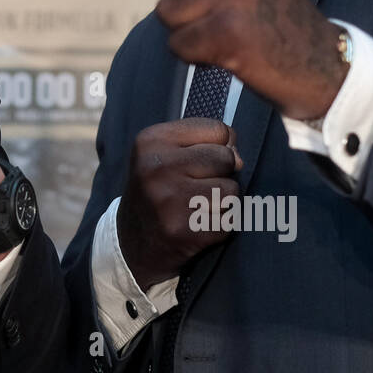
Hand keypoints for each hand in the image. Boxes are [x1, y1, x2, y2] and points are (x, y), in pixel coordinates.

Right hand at [117, 119, 241, 288]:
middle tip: (193, 187)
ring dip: (221, 201)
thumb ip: (206, 143)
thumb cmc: (159, 189)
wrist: (132, 242)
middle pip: (227, 159)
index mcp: (151, 140)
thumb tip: (240, 159)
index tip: (195, 161)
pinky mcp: (183, 231)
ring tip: (196, 206)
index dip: (216, 147)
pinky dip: (219, 225)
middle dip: (220, 174)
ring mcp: (169, 200)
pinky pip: (228, 220)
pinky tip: (196, 225)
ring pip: (232, 190)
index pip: (218, 130)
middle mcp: (156, 167)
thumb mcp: (167, 153)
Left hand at [155, 0, 347, 120]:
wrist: (321, 62)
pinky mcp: (229, 30)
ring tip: (223, 35)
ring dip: (186, 31)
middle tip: (221, 20)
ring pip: (167, 11)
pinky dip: (195, 56)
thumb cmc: (274, 18)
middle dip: (183, 7)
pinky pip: (178, 44)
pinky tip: (228, 54)